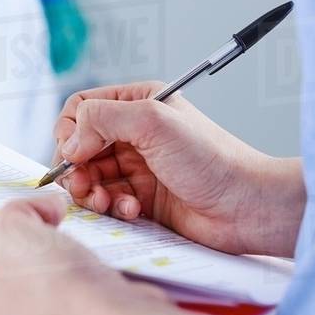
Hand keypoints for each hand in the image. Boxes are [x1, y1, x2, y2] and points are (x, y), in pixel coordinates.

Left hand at [0, 197, 170, 314]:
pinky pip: (71, 280)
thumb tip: (37, 211)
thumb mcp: (13, 233)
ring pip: (37, 269)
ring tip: (56, 213)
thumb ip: (10, 213)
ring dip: (47, 238)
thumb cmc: (63, 299)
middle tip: (14, 197)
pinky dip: (75, 255)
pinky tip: (84, 238)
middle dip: (8, 226)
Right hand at [54, 82, 304, 256]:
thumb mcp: (153, 122)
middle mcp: (134, 133)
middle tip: (85, 186)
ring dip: (92, 192)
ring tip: (107, 203)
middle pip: (80, 147)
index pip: (82, 107)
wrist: (244, 206)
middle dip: (77, 168)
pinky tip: (133, 211)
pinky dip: (113, 208)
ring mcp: (138, 167)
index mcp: (137, 103)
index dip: (71, 130)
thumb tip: (69, 142)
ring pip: (90, 177)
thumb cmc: (210, 159)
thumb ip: (103, 119)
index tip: (74, 154)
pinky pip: (109, 202)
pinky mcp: (142, 199)